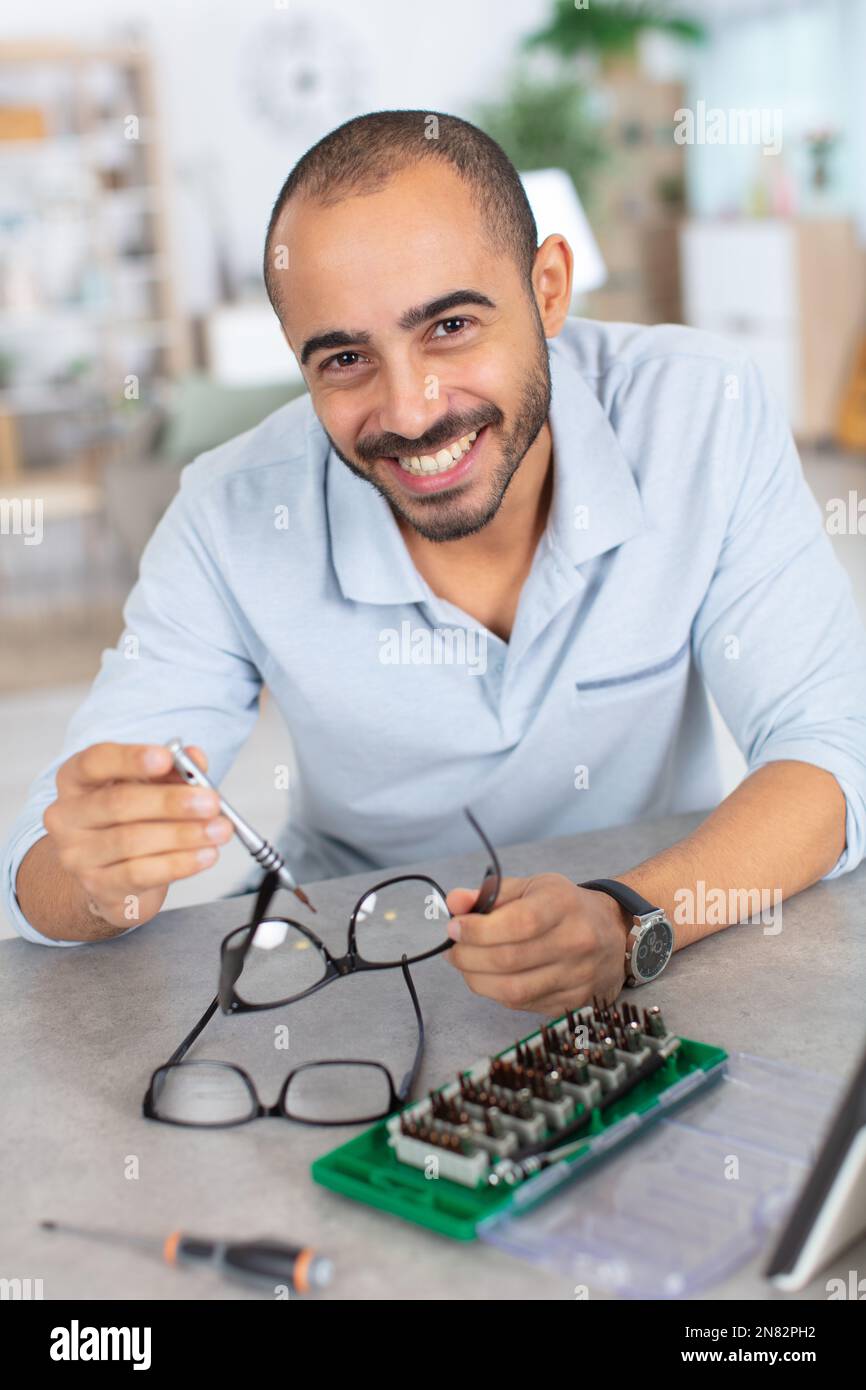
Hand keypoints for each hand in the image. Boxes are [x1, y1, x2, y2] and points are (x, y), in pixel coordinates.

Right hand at [42, 742, 232, 929]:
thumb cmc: (132, 822)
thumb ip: (172, 770)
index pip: (95, 761)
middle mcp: (68, 816)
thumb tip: (195, 758)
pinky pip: (140, 874)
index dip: (130, 758)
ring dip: (183, 835)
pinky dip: (179, 864)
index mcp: (76, 779)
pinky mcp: (96, 886)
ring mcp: (77, 854)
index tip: (167, 758)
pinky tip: (204, 856)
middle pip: (118, 803)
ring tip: (219, 830)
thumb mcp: (151, 788)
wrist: (114, 876)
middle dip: (170, 802)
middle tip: (211, 802)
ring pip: (132, 841)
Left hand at [444, 873, 629, 1014]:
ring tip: (467, 964)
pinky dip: (497, 993)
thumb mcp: (532, 887)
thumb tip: (454, 902)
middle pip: (510, 960)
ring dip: (477, 979)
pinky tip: (491, 978)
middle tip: (454, 949)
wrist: (614, 933)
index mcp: (564, 904)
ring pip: (514, 990)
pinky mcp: (574, 1002)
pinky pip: (523, 1005)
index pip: (518, 923)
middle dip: (468, 956)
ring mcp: (578, 976)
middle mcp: (577, 940)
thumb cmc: (565, 907)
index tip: (455, 928)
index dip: (478, 930)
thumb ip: (491, 894)